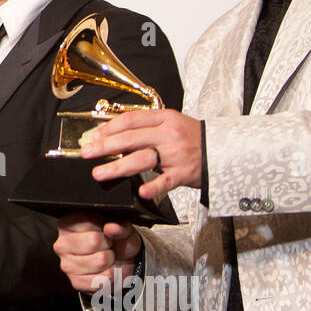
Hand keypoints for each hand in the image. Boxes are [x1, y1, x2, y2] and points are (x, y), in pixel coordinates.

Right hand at [53, 215, 141, 292]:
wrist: (121, 265)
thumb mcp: (123, 229)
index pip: (89, 220)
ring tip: (106, 258)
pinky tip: (104, 271)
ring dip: (110, 261)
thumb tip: (112, 227)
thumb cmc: (117, 242)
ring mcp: (66, 265)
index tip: (105, 231)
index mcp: (68, 224)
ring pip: (100, 261)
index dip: (104, 226)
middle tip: (107, 246)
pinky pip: (101, 280)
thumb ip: (120, 226)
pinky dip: (109, 276)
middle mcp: (62, 244)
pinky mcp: (75, 282)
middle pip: (94, 240)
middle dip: (107, 244)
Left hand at [79, 108, 201, 197]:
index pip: (131, 120)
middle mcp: (169, 134)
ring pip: (142, 159)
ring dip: (118, 167)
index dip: (109, 127)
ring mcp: (176, 154)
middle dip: (105, 146)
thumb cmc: (192, 138)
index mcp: (164, 118)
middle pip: (131, 139)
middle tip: (87, 153)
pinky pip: (166, 180)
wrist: (223, 150)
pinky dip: (153, 186)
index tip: (93, 136)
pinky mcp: (184, 172)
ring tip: (99, 173)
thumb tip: (114, 134)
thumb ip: (146, 128)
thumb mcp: (171, 124)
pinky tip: (141, 192)